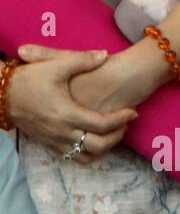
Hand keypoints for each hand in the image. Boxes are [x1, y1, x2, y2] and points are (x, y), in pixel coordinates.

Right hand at [4, 45, 137, 159]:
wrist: (0, 94)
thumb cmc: (28, 79)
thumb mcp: (54, 66)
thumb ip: (81, 60)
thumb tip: (104, 54)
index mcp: (67, 113)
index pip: (103, 123)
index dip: (122, 119)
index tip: (133, 112)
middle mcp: (63, 131)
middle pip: (100, 145)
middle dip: (117, 136)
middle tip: (125, 124)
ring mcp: (56, 141)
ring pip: (88, 156)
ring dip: (104, 148)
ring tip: (111, 134)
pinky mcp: (49, 145)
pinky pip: (74, 158)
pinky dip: (88, 153)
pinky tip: (93, 140)